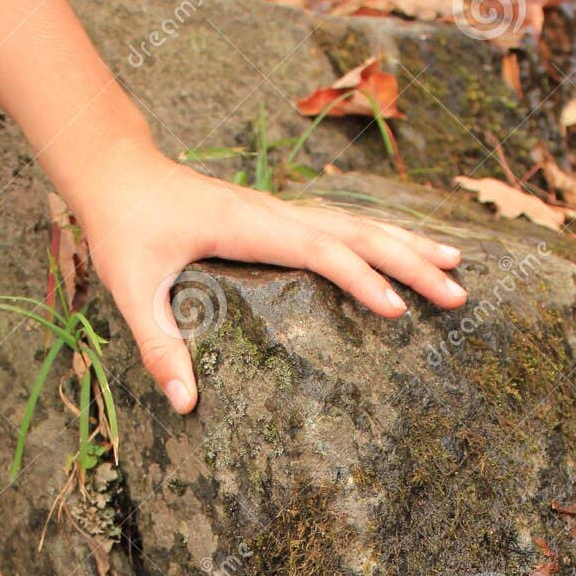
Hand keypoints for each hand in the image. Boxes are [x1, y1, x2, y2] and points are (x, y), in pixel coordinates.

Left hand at [77, 140, 465, 412]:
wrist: (117, 171)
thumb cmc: (124, 229)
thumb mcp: (131, 289)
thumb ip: (157, 346)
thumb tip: (184, 403)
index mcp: (248, 226)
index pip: (319, 250)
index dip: (360, 278)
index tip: (397, 310)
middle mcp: (276, 212)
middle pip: (358, 233)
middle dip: (410, 262)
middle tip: (457, 292)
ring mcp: (283, 210)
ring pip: (358, 224)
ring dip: (408, 246)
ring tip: (457, 266)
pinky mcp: (282, 217)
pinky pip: (343, 226)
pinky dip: (382, 239)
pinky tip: (410, 252)